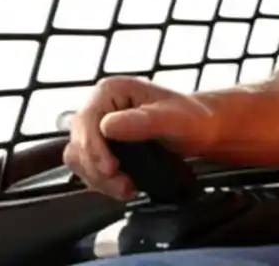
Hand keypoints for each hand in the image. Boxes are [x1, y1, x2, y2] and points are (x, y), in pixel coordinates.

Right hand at [63, 76, 215, 199]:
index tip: (110, 169)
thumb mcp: (172, 118)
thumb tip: (108, 126)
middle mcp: (100, 107)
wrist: (200, 131)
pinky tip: (126, 186)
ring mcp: (98, 127)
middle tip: (123, 186)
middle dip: (97, 168)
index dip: (93, 148)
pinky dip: (103, 182)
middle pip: (78, 142)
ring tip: (127, 188)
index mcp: (111, 90)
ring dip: (99, 179)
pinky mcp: (102, 147)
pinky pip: (89, 168)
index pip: (86, 121)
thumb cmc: (190, 118)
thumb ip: (143, 121)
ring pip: (80, 159)